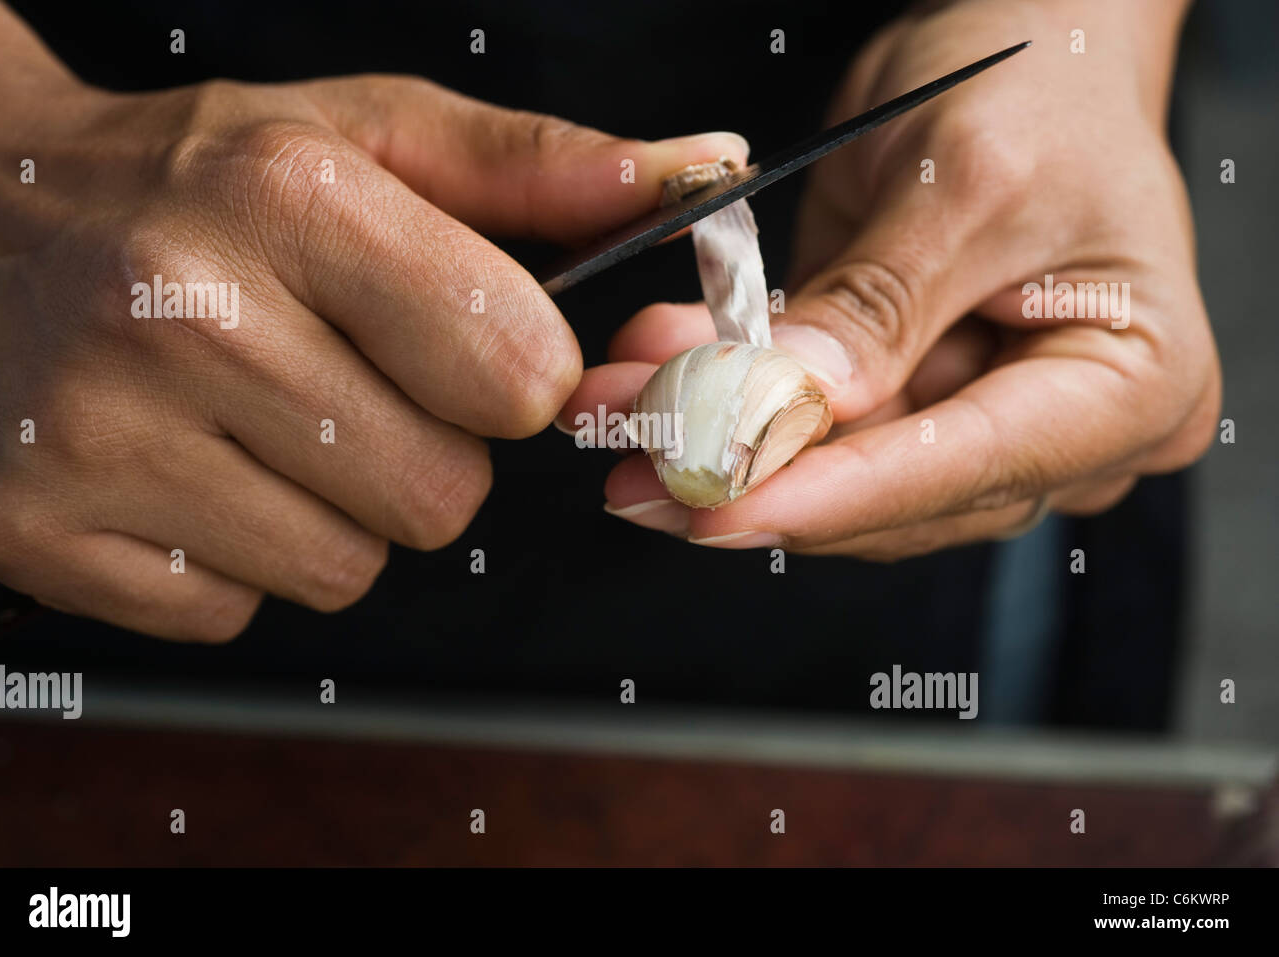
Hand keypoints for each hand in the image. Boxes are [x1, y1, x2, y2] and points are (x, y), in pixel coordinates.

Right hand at [0, 2, 746, 637]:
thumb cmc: (194, 181)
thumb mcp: (362, 135)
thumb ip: (536, 168)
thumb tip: (699, 171)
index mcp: (289, 201)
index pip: (516, 372)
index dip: (514, 379)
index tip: (466, 352)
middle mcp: (185, 317)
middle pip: (441, 496)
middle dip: (423, 455)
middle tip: (342, 386)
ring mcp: (100, 439)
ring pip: (347, 569)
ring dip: (334, 513)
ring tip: (259, 424)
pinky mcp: (49, 535)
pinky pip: (238, 609)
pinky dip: (238, 557)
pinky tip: (190, 470)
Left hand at [568, 0, 1219, 556]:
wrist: (1032, 47)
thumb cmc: (1042, 87)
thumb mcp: (966, 177)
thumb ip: (878, 307)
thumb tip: (784, 407)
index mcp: (1134, 384)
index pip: (971, 465)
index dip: (837, 494)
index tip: (721, 506)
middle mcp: (1069, 429)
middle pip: (898, 492)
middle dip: (756, 474)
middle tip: (638, 463)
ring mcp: (988, 422)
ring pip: (840, 471)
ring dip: (724, 442)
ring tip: (626, 409)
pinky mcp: (916, 399)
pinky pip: (817, 424)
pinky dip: (733, 401)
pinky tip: (660, 375)